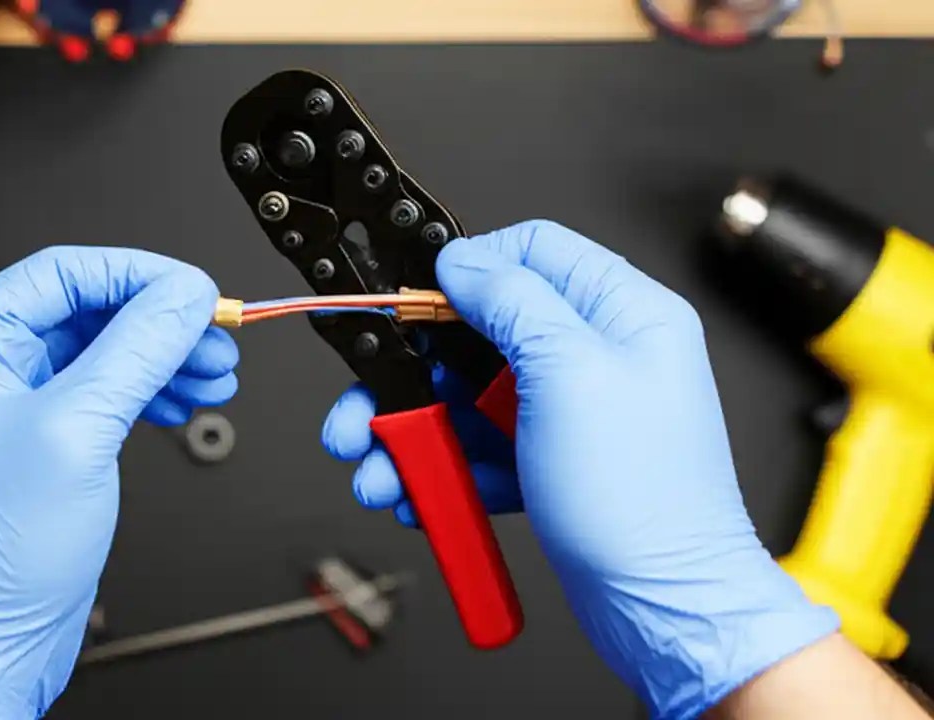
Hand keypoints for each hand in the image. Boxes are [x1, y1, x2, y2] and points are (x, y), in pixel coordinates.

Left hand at [0, 247, 237, 719]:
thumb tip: (182, 295)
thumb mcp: (77, 431)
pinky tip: (185, 401)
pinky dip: (152, 391)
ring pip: (106, 350)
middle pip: (89, 309)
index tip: (194, 289)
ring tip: (214, 373)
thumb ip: (136, 350)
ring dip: (165, 356)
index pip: (60, 274)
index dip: (136, 274)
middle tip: (215, 335)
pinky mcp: (47, 439)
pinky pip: (107, 390)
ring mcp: (17, 405)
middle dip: (160, 320)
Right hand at [321, 221, 837, 718]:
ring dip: (415, 434)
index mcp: (621, 314)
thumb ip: (514, 302)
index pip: (533, 251)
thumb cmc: (645, 503)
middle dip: (413, 374)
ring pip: (469, 399)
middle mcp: (596, 357)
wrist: (664, 610)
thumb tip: (464, 260)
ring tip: (380, 473)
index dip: (467, 268)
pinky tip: (419, 497)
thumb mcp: (570, 375)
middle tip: (367, 407)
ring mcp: (571, 414)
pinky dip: (444, 473)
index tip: (414, 303)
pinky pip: (481, 451)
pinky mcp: (550, 465)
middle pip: (480, 333)